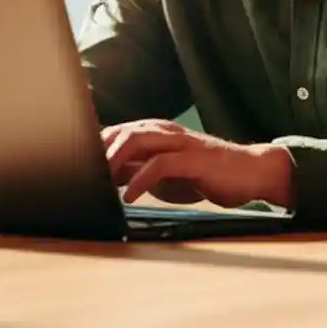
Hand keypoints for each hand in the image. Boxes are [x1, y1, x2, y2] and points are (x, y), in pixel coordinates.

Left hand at [100, 119, 294, 208]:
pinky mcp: (194, 159)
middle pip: (122, 132)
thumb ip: (136, 172)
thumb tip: (105, 179)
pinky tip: (130, 195)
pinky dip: (141, 179)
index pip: (117, 132)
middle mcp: (165, 132)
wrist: (250, 173)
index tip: (75, 166)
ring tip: (101, 181)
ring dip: (115, 160)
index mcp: (156, 134)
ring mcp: (180, 143)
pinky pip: (161, 164)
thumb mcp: (164, 176)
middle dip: (99, 152)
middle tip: (83, 175)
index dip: (94, 147)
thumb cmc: (205, 175)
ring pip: (138, 139)